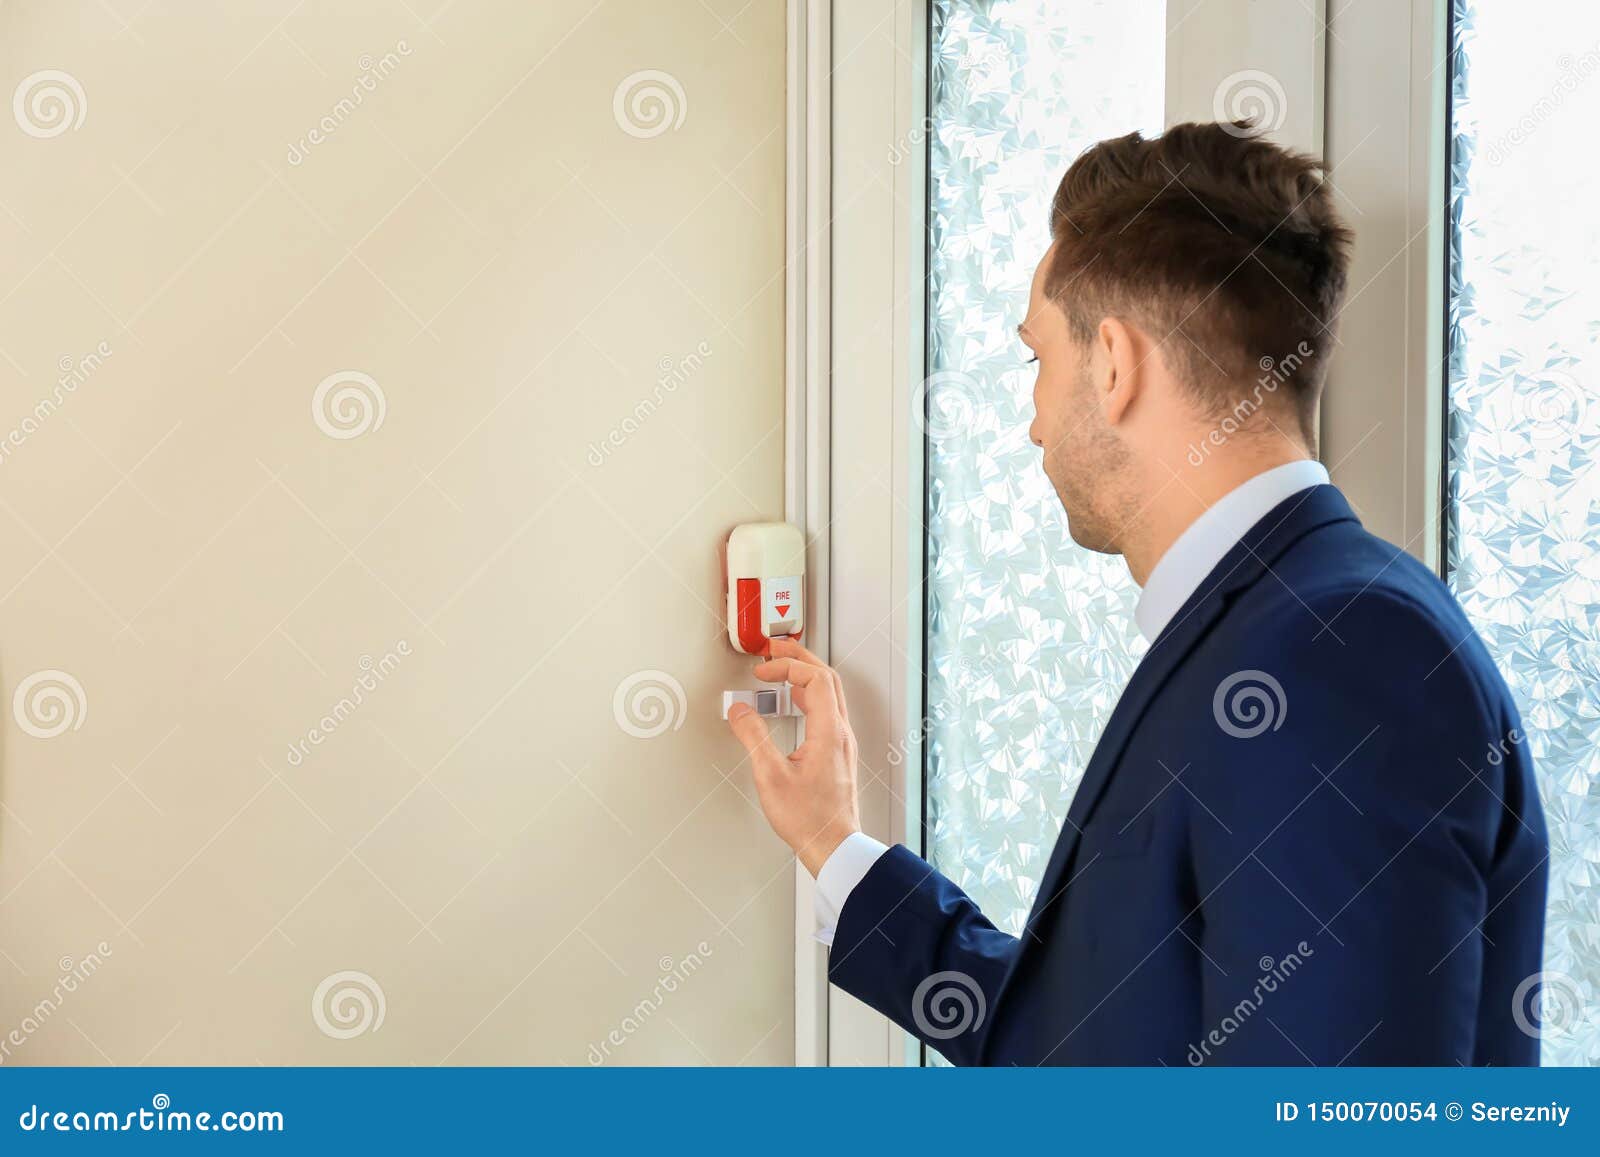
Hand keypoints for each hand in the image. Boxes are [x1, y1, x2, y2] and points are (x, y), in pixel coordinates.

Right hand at [724, 637, 860, 876]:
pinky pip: (827, 712)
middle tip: (775, 649)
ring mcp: (841, 743)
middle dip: (800, 658)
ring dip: (805, 676)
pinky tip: (792, 705)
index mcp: (829, 731)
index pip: (815, 679)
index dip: (787, 666)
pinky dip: (808, 697)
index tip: (763, 670)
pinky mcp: (837, 755)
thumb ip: (753, 737)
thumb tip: (740, 710)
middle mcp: (840, 733)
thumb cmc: (809, 819)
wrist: (834, 847)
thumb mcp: (771, 776)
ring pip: (830, 694)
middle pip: (827, 679)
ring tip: (781, 671)